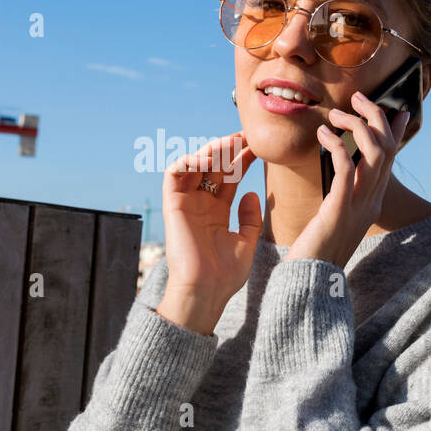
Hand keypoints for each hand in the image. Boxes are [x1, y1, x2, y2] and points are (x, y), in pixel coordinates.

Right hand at [156, 132, 261, 334]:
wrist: (205, 291)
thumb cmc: (225, 275)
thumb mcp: (246, 243)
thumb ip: (250, 218)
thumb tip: (252, 192)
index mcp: (217, 212)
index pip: (229, 177)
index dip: (242, 159)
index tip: (257, 147)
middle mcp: (201, 205)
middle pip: (213, 167)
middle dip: (228, 149)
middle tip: (245, 138)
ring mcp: (186, 204)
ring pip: (194, 165)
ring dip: (210, 151)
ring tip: (227, 145)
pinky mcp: (173, 205)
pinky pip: (174, 174)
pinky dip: (188, 161)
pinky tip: (207, 160)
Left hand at [285, 91, 411, 267]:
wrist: (309, 281)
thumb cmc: (315, 249)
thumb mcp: (335, 216)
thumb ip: (341, 194)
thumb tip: (341, 175)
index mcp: (372, 201)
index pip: (390, 158)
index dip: (394, 130)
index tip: (393, 109)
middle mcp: (371, 200)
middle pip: (387, 148)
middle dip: (375, 116)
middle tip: (358, 97)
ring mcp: (358, 205)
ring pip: (375, 152)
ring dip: (357, 125)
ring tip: (336, 113)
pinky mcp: (339, 209)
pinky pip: (346, 168)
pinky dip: (337, 146)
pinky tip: (323, 134)